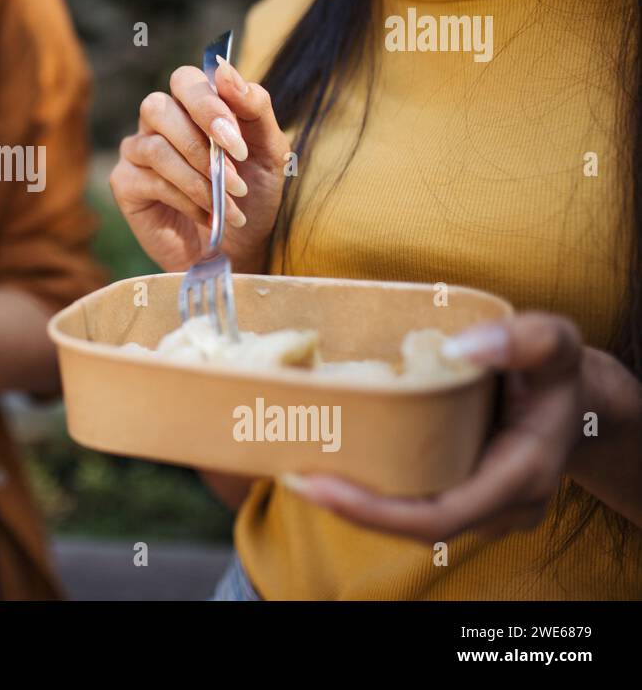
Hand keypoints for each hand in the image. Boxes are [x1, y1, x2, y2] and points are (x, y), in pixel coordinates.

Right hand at [109, 58, 290, 273]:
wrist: (240, 248)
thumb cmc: (253, 195)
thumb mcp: (269, 150)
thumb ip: (254, 107)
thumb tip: (224, 70)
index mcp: (192, 106)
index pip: (185, 80)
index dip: (208, 105)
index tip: (238, 143)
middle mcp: (160, 123)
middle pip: (157, 106)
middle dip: (199, 140)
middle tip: (233, 169)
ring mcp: (138, 152)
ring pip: (155, 147)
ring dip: (198, 177)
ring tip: (229, 202)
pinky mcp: (126, 185)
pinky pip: (150, 180)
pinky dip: (186, 199)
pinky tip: (208, 216)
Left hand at [287, 313, 586, 541]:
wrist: (575, 400)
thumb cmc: (559, 371)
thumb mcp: (557, 342)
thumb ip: (523, 340)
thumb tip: (460, 346)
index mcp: (520, 476)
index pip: (439, 517)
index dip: (374, 511)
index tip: (317, 484)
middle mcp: (500, 507)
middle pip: (413, 526)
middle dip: (349, 507)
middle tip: (291, 475)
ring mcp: (481, 509)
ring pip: (409, 520)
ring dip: (354, 502)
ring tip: (297, 469)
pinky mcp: (463, 497)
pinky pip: (413, 503)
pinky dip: (371, 490)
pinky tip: (329, 463)